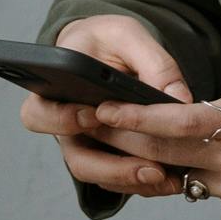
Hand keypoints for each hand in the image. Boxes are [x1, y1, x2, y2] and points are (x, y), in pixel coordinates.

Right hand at [14, 15, 198, 201]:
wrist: (110, 54)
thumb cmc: (109, 42)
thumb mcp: (128, 36)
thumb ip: (151, 62)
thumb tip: (179, 99)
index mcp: (55, 91)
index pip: (40, 114)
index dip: (63, 121)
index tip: (96, 115)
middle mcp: (67, 126)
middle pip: (75, 158)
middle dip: (110, 168)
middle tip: (146, 166)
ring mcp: (88, 144)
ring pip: (100, 176)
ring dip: (131, 180)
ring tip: (162, 176)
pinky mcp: (110, 156)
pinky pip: (120, 180)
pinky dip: (144, 183)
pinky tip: (173, 179)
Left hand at [86, 68, 220, 219]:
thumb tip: (220, 108)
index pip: (172, 122)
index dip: (131, 117)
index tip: (100, 107)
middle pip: (167, 155)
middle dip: (129, 140)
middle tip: (96, 126)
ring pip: (194, 176)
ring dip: (174, 159)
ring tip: (154, 140)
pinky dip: (215, 174)